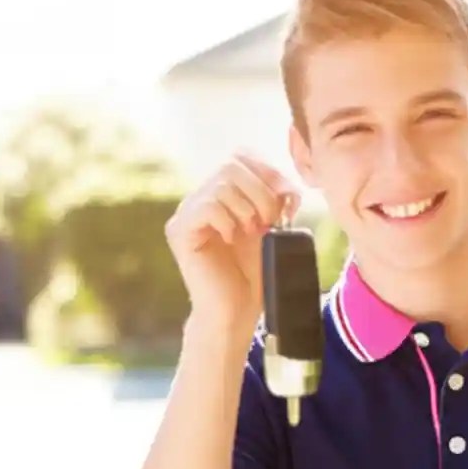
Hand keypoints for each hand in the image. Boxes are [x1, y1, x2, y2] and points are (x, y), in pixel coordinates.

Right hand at [165, 152, 299, 329]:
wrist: (236, 312)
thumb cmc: (254, 275)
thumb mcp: (272, 229)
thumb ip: (276, 202)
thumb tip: (287, 186)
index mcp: (221, 195)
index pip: (239, 157)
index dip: (267, 171)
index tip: (288, 198)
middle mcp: (199, 199)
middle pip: (231, 165)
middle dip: (261, 191)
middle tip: (268, 221)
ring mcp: (186, 214)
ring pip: (221, 184)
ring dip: (247, 207)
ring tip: (251, 232)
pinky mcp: (179, 231)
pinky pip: (206, 206)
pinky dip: (227, 220)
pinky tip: (230, 238)